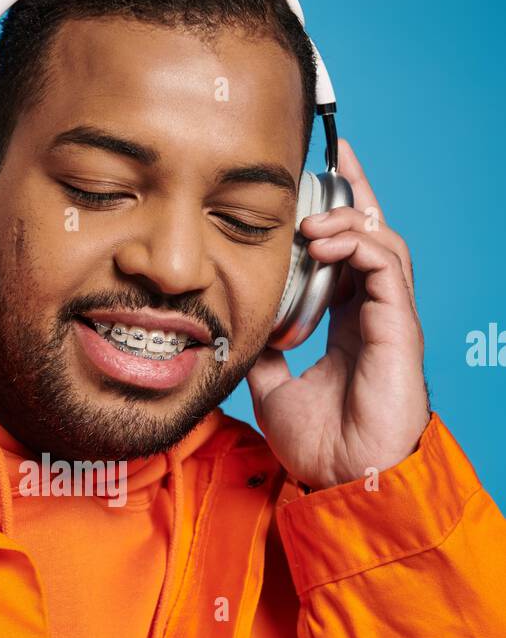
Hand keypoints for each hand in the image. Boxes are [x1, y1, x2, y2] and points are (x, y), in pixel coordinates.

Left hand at [246, 138, 429, 489]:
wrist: (343, 480)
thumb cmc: (321, 444)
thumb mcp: (273, 389)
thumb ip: (264, 355)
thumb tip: (237, 331)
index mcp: (351, 324)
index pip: (349, 254)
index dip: (337, 214)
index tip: (316, 177)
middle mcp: (375, 314)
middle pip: (373, 234)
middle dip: (354, 191)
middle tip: (330, 156)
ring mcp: (391, 319)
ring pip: (382, 242)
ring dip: (346, 220)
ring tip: (311, 219)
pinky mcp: (399, 328)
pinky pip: (386, 267)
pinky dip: (357, 245)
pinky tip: (325, 242)